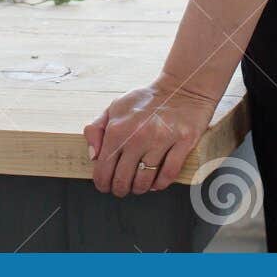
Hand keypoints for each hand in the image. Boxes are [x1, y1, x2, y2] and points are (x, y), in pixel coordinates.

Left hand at [83, 79, 217, 196]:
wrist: (182, 87)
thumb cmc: (147, 100)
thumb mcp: (115, 107)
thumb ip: (96, 129)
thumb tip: (93, 156)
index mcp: (118, 128)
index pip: (104, 167)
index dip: (102, 182)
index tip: (105, 186)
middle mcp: (138, 135)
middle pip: (123, 179)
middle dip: (120, 189)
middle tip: (122, 189)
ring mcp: (161, 139)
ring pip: (145, 180)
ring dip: (140, 188)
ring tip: (139, 186)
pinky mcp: (183, 142)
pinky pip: (168, 174)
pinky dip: (160, 183)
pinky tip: (156, 182)